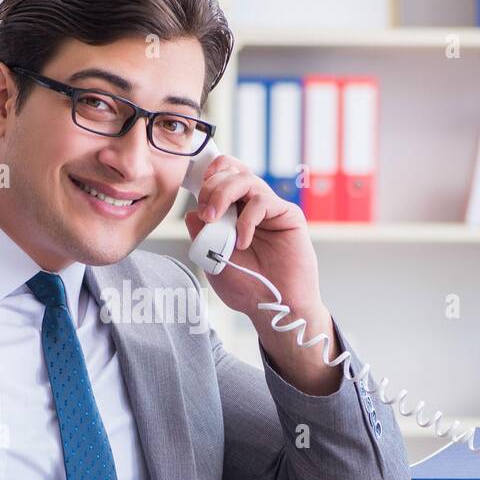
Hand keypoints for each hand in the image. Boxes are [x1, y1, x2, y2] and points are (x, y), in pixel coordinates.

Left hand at [184, 151, 342, 393]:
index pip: (221, 178)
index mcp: (233, 212)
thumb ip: (201, 235)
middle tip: (205, 213)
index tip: (196, 196)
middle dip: (212, 186)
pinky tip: (242, 242)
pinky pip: (263, 201)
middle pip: (231, 172)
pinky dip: (246, 220)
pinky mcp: (288, 216)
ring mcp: (270, 209)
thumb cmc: (246, 286)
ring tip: (215, 220)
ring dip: (223, 195)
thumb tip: (191, 213)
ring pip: (246, 179)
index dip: (208, 177)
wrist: (273, 307)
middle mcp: (251, 206)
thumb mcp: (212, 260)